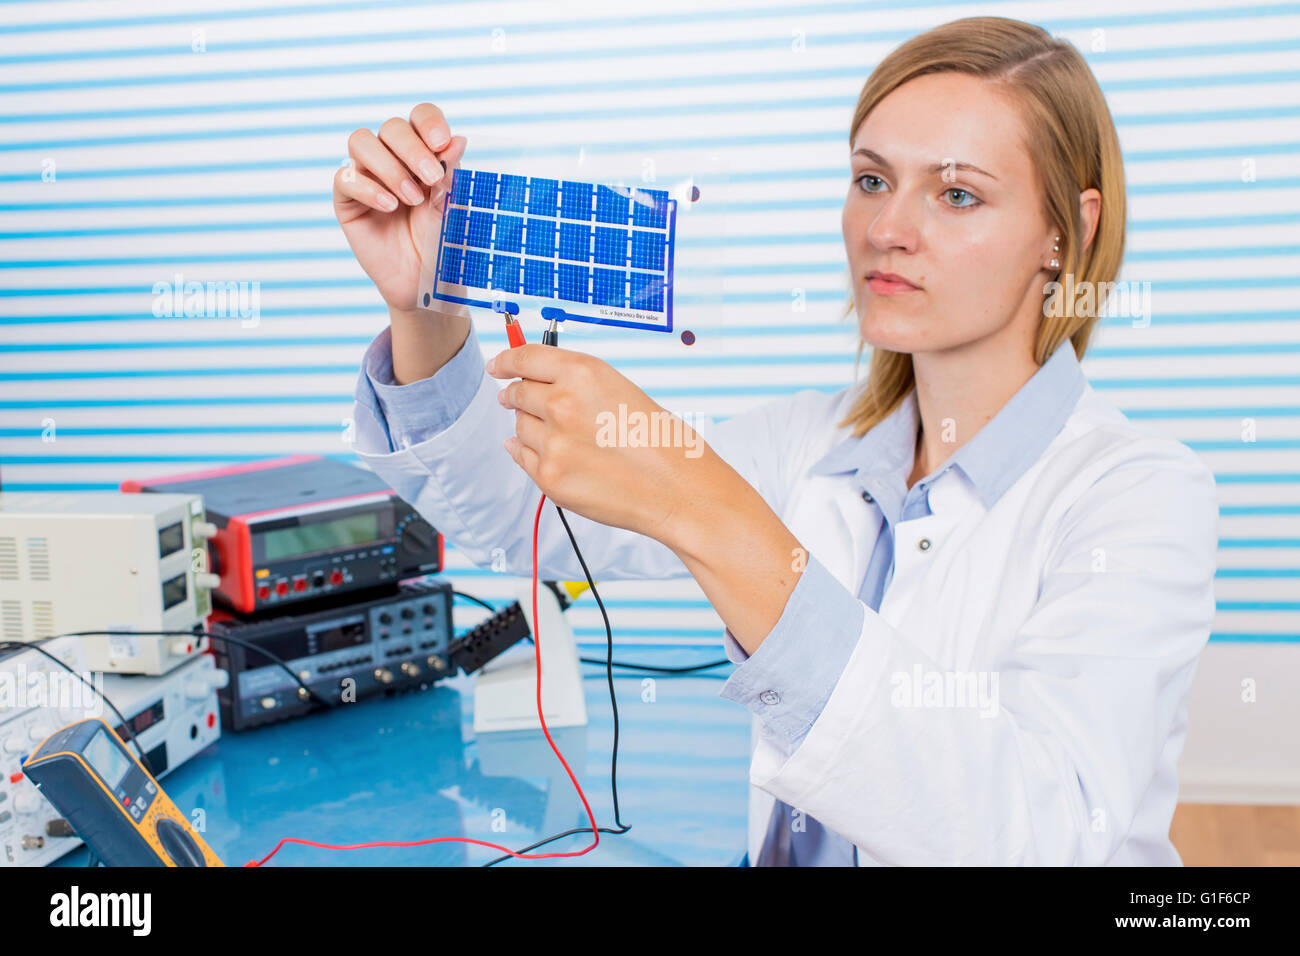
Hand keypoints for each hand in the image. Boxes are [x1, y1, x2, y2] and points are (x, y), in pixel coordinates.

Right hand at [333, 103, 468, 313]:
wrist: (425, 283)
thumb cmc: (441, 245)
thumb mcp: (452, 210)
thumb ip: (452, 176)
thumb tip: (457, 141)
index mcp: (424, 153)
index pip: (420, 118)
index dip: (429, 122)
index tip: (443, 143)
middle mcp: (393, 158)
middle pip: (392, 128)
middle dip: (413, 149)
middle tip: (432, 179)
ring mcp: (367, 176)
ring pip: (362, 142)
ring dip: (390, 167)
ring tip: (411, 199)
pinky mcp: (347, 200)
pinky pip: (345, 178)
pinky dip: (368, 188)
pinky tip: (390, 207)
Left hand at [487, 344, 714, 546]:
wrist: (677, 489)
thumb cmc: (662, 442)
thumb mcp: (621, 391)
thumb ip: (577, 385)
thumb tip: (539, 388)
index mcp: (583, 374)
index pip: (525, 358)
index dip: (506, 360)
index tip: (498, 365)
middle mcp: (562, 403)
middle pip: (517, 393)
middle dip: (516, 396)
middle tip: (517, 400)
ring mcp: (552, 442)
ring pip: (519, 427)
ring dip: (531, 428)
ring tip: (564, 438)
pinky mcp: (549, 477)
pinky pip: (523, 458)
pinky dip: (530, 454)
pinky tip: (551, 456)